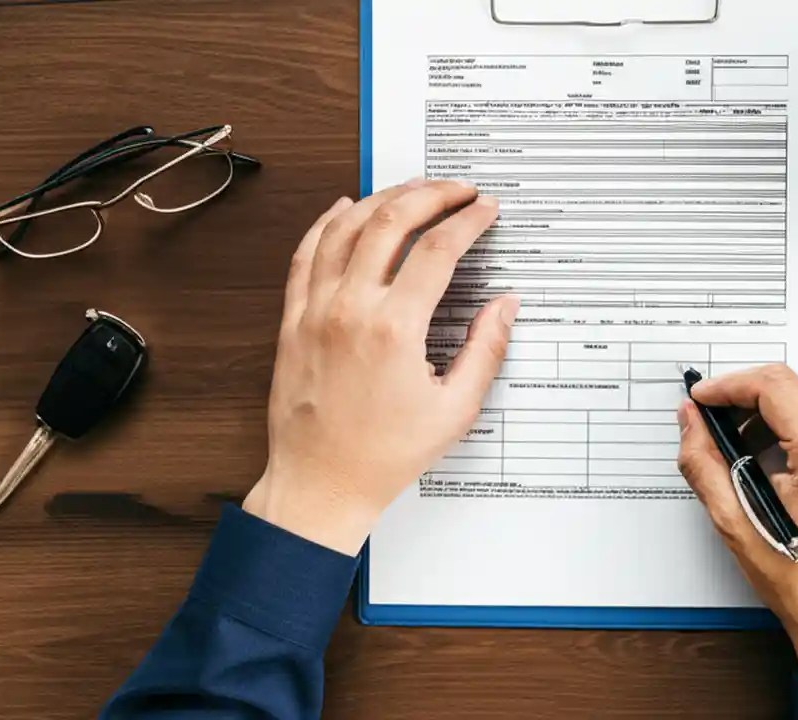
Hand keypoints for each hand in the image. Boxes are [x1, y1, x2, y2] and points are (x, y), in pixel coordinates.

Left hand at [243, 180, 519, 556]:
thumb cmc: (384, 456)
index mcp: (394, 329)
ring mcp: (315, 310)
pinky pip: (306, 254)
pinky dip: (326, 223)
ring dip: (382, 198)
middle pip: (391, 220)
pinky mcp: (292, 320)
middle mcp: (350, 308)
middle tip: (457, 189)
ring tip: (412, 190)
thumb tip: (505, 306)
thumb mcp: (454, 410)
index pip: (438, 249)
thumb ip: (485, 350)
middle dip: (431, 193)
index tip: (485, 209)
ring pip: (345, 227)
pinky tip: (344, 208)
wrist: (320, 485)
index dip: (468, 220)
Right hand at [676, 365, 797, 677]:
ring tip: (732, 447)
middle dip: (743, 397)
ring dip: (765, 413)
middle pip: (791, 387)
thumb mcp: (736, 523)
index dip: (728, 385)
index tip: (700, 398)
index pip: (774, 387)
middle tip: (708, 422)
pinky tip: (763, 458)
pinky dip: (787, 428)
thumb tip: (690, 421)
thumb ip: (703, 463)